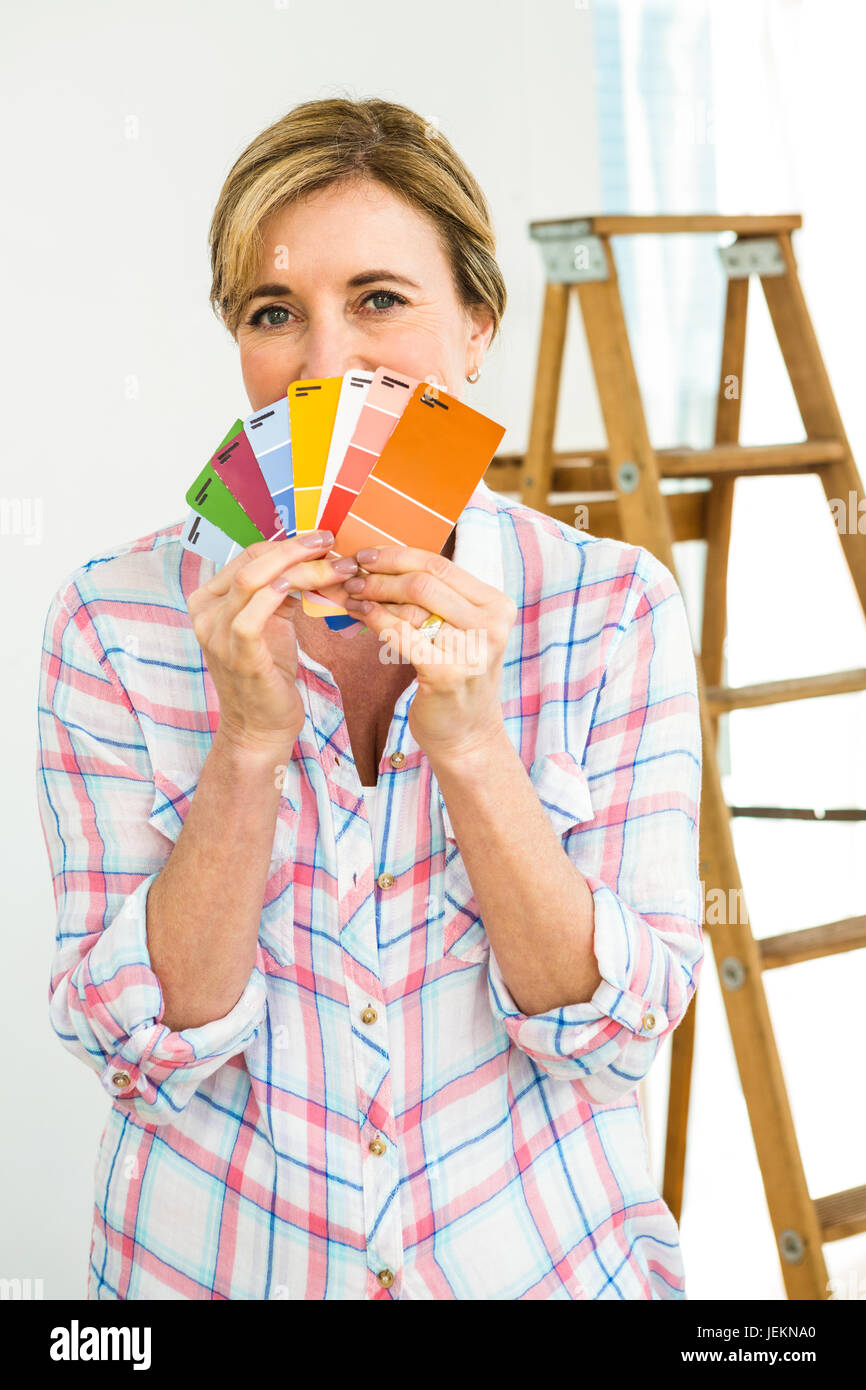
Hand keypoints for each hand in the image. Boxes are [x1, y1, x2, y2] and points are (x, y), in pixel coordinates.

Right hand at [186, 534, 358, 750]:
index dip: (287, 544)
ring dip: (302, 569)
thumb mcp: (271, 623)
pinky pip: (252, 614)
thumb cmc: (268, 674)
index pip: (249, 555)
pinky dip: (277, 594)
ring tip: (338, 568)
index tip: (322, 541)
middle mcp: (206, 612)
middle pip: (252, 562)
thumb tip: (311, 557)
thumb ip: (279, 591)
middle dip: (298, 549)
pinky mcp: (237, 654)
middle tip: (333, 544)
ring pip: (255, 580)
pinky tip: (303, 587)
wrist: (260, 727)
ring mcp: (216, 633)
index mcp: (210, 599)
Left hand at [341, 545, 516, 761]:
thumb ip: (437, 598)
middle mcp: (492, 625)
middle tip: (352, 576)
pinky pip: (402, 634)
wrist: (466, 734)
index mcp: (496, 605)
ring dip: (373, 595)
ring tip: (351, 594)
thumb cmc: (456, 677)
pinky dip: (376, 619)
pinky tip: (360, 614)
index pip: (440, 565)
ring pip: (411, 605)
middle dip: (381, 574)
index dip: (398, 555)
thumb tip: (382, 561)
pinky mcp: (447, 673)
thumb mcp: (459, 631)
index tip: (367, 554)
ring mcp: (473, 650)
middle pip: (424, 581)